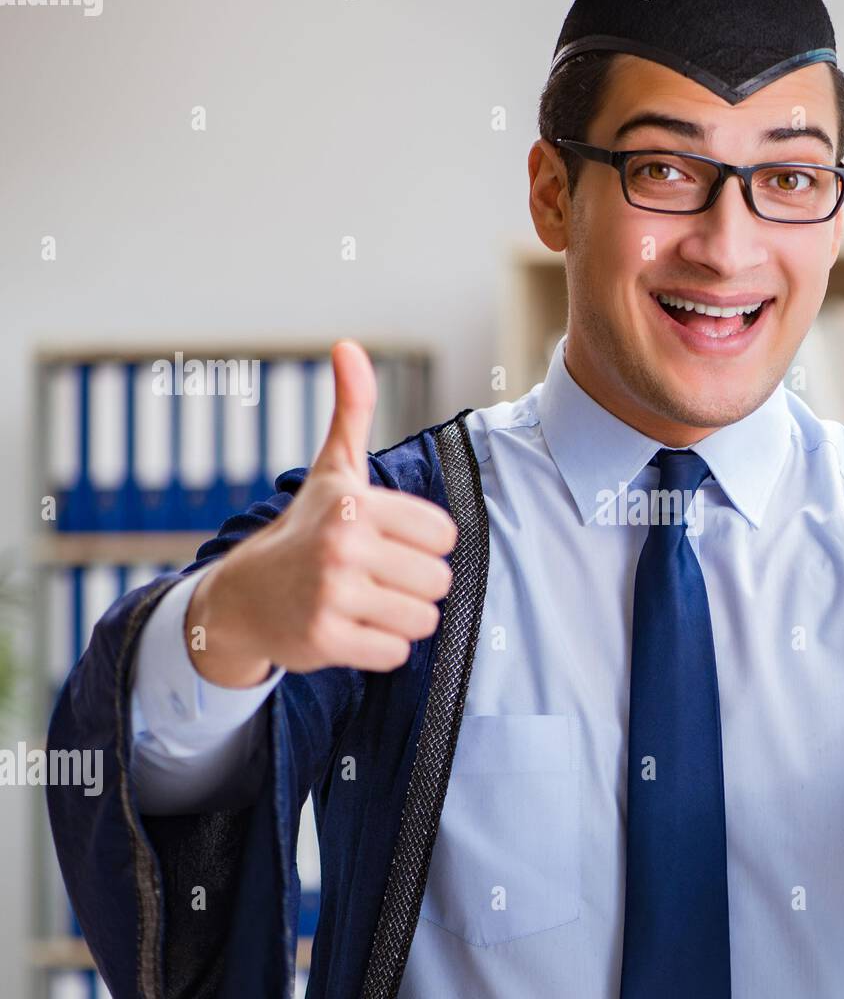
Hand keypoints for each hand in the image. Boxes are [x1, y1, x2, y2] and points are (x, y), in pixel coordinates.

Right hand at [184, 340, 457, 685]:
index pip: (445, 535)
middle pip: (440, 580)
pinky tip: (351, 628)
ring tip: (365, 601)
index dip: (423, 543)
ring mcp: (333, 596)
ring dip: (401, 617)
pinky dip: (381, 647)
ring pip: (424, 619)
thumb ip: (353, 409)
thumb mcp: (333, 469)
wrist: (244, 597)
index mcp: (356, 503)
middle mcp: (344, 546)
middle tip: (376, 576)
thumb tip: (349, 346)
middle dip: (415, 584)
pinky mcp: (326, 641)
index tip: (388, 541)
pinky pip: (396, 652)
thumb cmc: (305, 529)